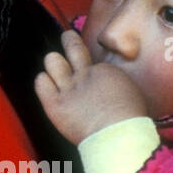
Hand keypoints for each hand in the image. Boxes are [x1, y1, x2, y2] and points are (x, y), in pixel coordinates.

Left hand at [34, 29, 148, 145]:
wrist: (119, 135)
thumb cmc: (131, 122)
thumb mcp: (131, 93)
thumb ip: (116, 85)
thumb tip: (111, 88)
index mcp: (106, 71)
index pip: (93, 63)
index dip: (92, 70)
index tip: (94, 80)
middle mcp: (85, 74)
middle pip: (72, 46)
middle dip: (69, 40)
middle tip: (67, 37)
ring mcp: (69, 87)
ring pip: (52, 61)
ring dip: (53, 65)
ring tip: (55, 69)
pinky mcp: (54, 103)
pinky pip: (40, 83)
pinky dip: (43, 82)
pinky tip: (47, 86)